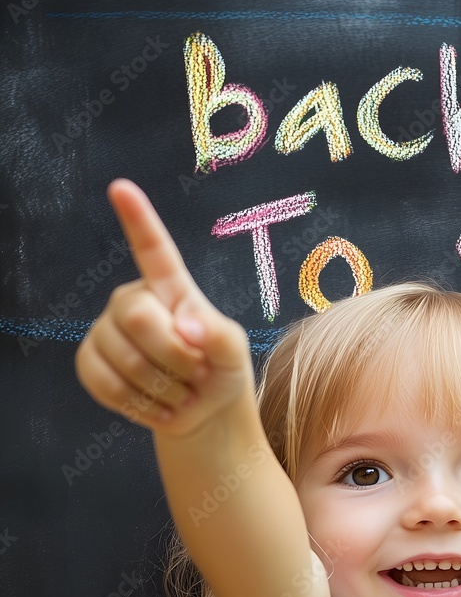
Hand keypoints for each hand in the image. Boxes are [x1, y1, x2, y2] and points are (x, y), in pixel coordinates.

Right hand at [74, 179, 254, 436]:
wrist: (201, 409)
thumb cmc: (220, 370)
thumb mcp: (234, 352)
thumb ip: (221, 336)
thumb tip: (187, 328)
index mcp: (169, 288)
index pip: (153, 251)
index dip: (138, 220)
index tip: (122, 187)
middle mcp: (132, 300)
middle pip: (137, 319)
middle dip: (173, 355)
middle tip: (196, 372)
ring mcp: (106, 330)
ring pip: (123, 359)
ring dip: (163, 387)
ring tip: (181, 391)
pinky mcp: (90, 361)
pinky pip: (106, 384)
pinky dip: (140, 404)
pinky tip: (158, 404)